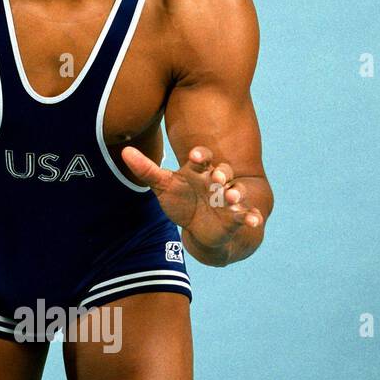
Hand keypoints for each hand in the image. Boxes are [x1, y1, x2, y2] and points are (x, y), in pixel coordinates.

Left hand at [121, 144, 264, 255]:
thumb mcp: (163, 186)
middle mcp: (217, 181)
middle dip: (221, 174)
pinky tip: (254, 221)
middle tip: (217, 178)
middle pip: (223, 172)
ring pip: (235, 192)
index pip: (202, 157)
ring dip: (236, 193)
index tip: (195, 156)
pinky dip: (252, 217)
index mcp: (200, 170)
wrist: (199, 228)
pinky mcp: (236, 216)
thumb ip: (146, 170)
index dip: (200, 155)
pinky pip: (246, 215)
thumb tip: (125, 151)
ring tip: (233, 198)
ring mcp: (228, 198)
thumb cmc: (181, 201)